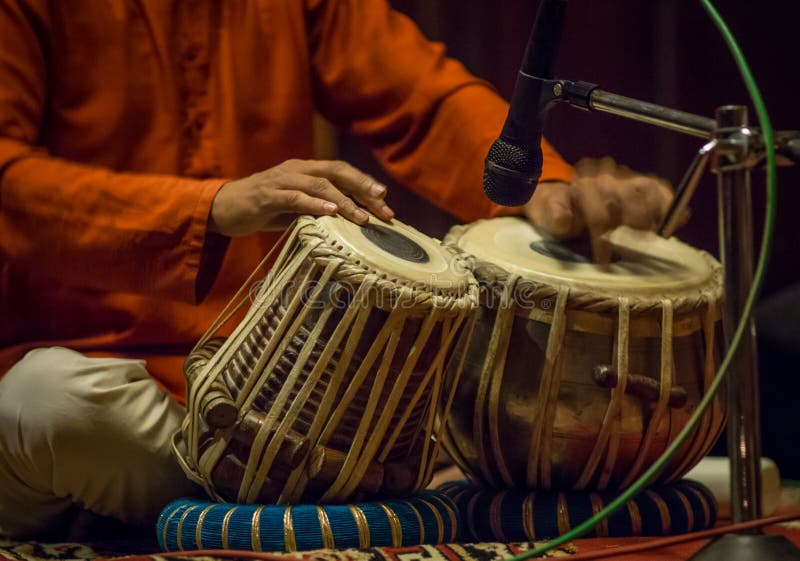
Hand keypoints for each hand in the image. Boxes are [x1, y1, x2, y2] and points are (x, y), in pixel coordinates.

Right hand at [208, 159, 394, 235]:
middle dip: (362, 187)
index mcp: (306, 170)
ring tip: (362, 217)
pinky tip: (331, 212)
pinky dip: (314, 204)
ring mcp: (281, 180)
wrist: (222, 209)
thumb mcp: (296, 209)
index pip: (342, 172)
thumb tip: (350, 223)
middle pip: (336, 172)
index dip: (365, 184)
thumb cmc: (262, 210)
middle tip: (383, 205)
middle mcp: (297, 169)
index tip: (386, 203)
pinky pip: (294, 197)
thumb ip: (319, 210)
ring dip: (344, 201)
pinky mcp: (267, 195)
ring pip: (319, 184)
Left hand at [524, 157, 680, 261]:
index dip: (604, 236)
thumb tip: (564, 220)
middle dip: (635, 221)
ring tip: (660, 232)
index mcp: (583, 186)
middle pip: (627, 199)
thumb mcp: (546, 213)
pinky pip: (657, 188)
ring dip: (654, 213)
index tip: (605, 260)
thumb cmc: (555, 208)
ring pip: (645, 191)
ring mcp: (621, 179)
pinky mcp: (636, 183)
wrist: (559, 196)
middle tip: (643, 239)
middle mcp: (605, 178)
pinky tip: (678, 219)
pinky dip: (668, 203)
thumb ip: (555, 214)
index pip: (600, 212)